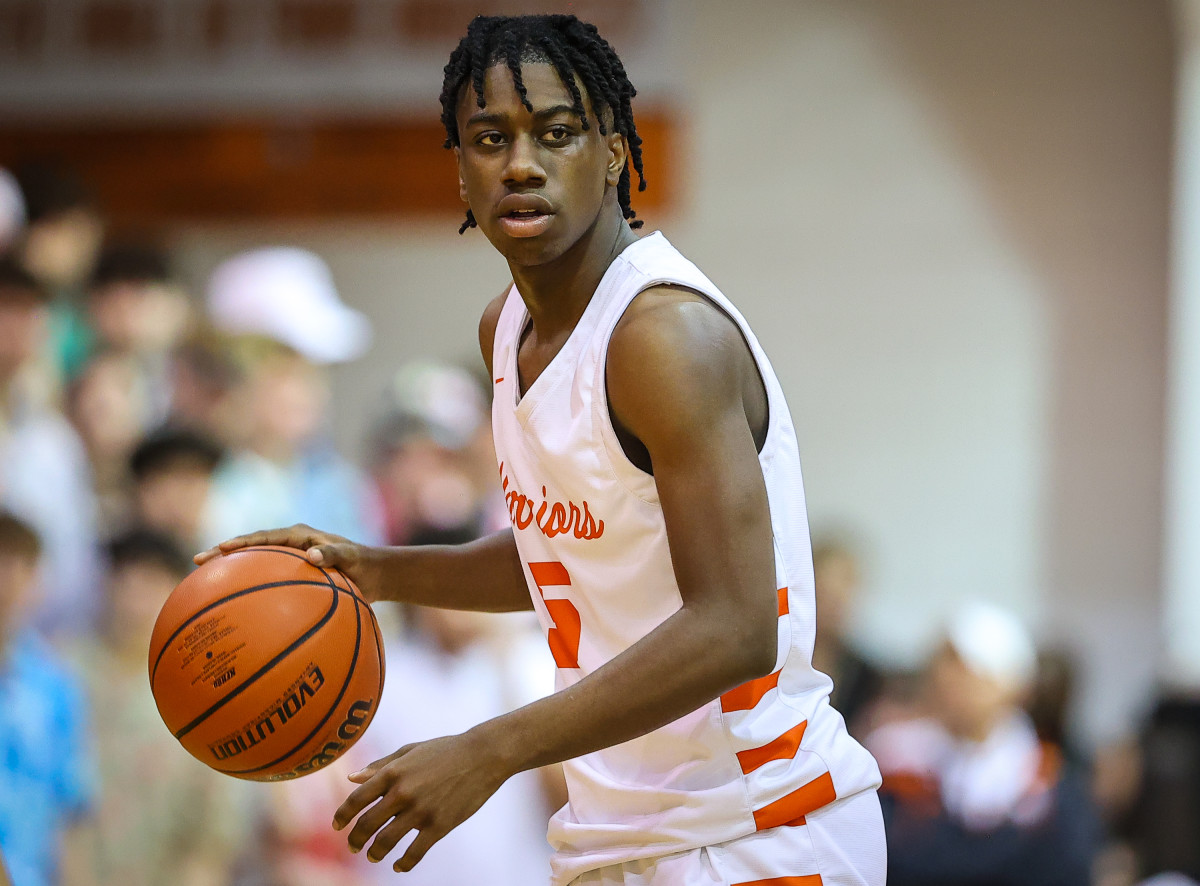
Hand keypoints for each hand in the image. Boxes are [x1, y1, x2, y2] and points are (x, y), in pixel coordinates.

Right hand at [194, 524, 383, 602]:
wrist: (373, 575)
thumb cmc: (363, 564)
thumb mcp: (351, 557)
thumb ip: (333, 554)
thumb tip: (311, 555)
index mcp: (298, 536)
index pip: (263, 537)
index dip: (241, 543)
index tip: (220, 549)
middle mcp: (288, 547)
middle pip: (249, 550)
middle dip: (222, 555)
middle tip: (197, 562)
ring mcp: (287, 563)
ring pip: (253, 567)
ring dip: (230, 575)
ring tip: (202, 586)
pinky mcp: (291, 579)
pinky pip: (266, 585)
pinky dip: (250, 595)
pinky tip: (236, 615)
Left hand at [333, 729, 511, 870]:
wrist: (483, 755)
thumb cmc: (446, 750)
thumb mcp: (411, 750)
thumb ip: (381, 765)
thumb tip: (352, 778)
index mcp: (394, 772)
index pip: (357, 799)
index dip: (342, 816)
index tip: (337, 826)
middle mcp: (403, 792)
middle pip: (367, 824)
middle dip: (355, 839)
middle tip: (354, 846)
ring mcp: (421, 810)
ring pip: (386, 842)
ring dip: (375, 853)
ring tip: (373, 855)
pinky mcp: (439, 825)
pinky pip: (414, 853)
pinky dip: (403, 863)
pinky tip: (399, 866)